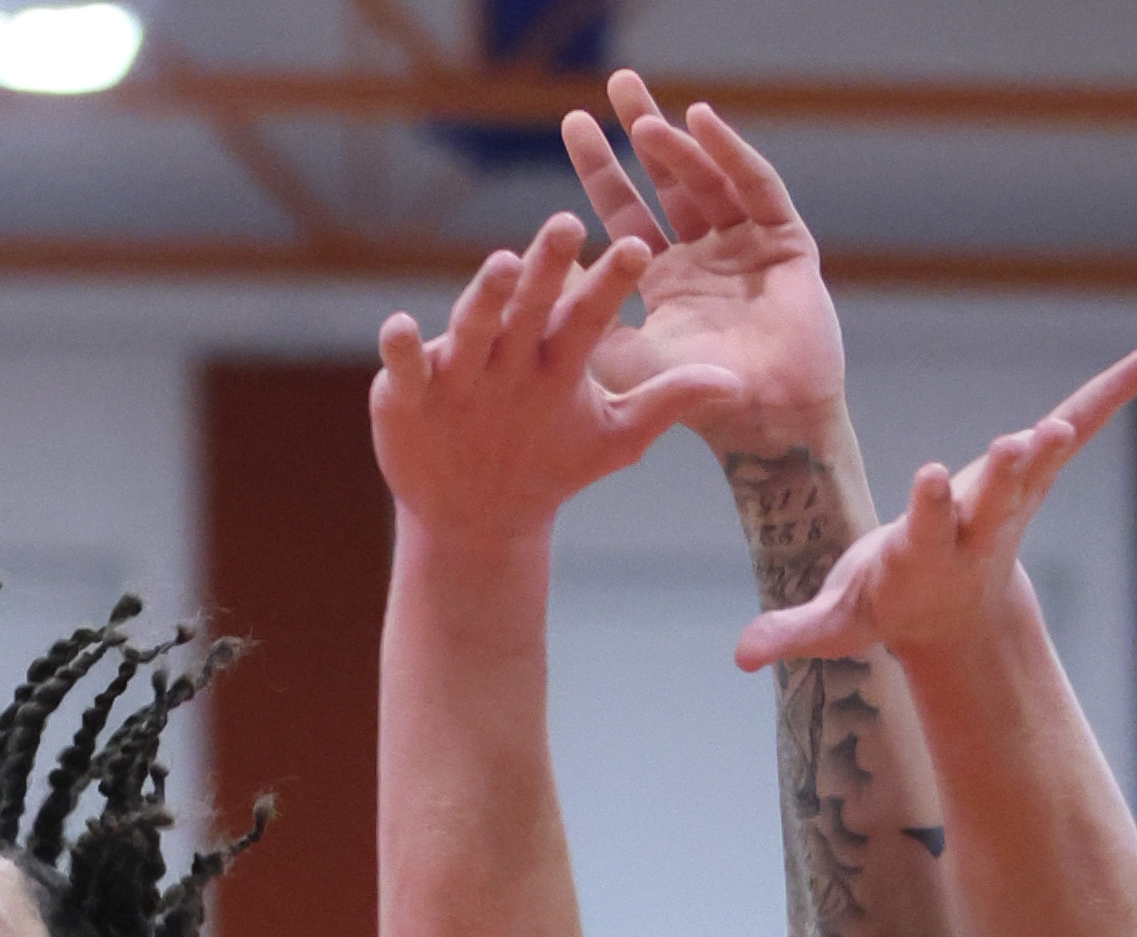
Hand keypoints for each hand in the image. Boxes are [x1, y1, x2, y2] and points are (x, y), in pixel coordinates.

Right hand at [372, 213, 743, 542]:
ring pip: (473, 323)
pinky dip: (400, 350)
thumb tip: (736, 384)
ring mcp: (458, 365)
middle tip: (569, 223)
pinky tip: (401, 328)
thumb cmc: (550, 464)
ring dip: (484, 295)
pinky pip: (403, 366)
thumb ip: (667, 403)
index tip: (639, 250)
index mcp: (558, 351)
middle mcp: (509, 346)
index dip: (611, 282)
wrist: (478, 512)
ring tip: (501, 266)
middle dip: (547, 266)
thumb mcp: (614, 437)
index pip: (590, 310)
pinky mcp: (407, 390)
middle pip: (531, 301)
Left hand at [564, 74, 843, 437]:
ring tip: (642, 119)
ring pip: (708, 180)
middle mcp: (707, 256)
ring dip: (676, 146)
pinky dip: (731, 155)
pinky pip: (758, 188)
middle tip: (616, 83)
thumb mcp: (620, 359)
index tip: (572, 125)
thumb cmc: (694, 408)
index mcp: (667, 280)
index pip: (627, 212)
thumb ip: (585, 317)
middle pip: (669, 179)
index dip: (601, 170)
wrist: (762, 427)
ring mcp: (748, 247)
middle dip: (642, 132)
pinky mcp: (786, 246)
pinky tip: (701, 124)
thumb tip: (533, 278)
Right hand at [737, 350, 1136, 669]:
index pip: (928, 528)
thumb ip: (794, 633)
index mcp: (924, 557)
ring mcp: (1005, 501)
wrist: (956, 616)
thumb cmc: (884, 605)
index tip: (929, 477)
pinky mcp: (1027, 475)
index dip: (930, 505)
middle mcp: (974, 529)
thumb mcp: (837, 624)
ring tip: (1073, 415)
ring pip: (1032, 470)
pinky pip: (1076, 425)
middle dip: (1004, 474)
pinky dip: (1111, 394)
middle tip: (1019, 444)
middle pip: (993, 500)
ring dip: (1053, 443)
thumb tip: (741, 657)